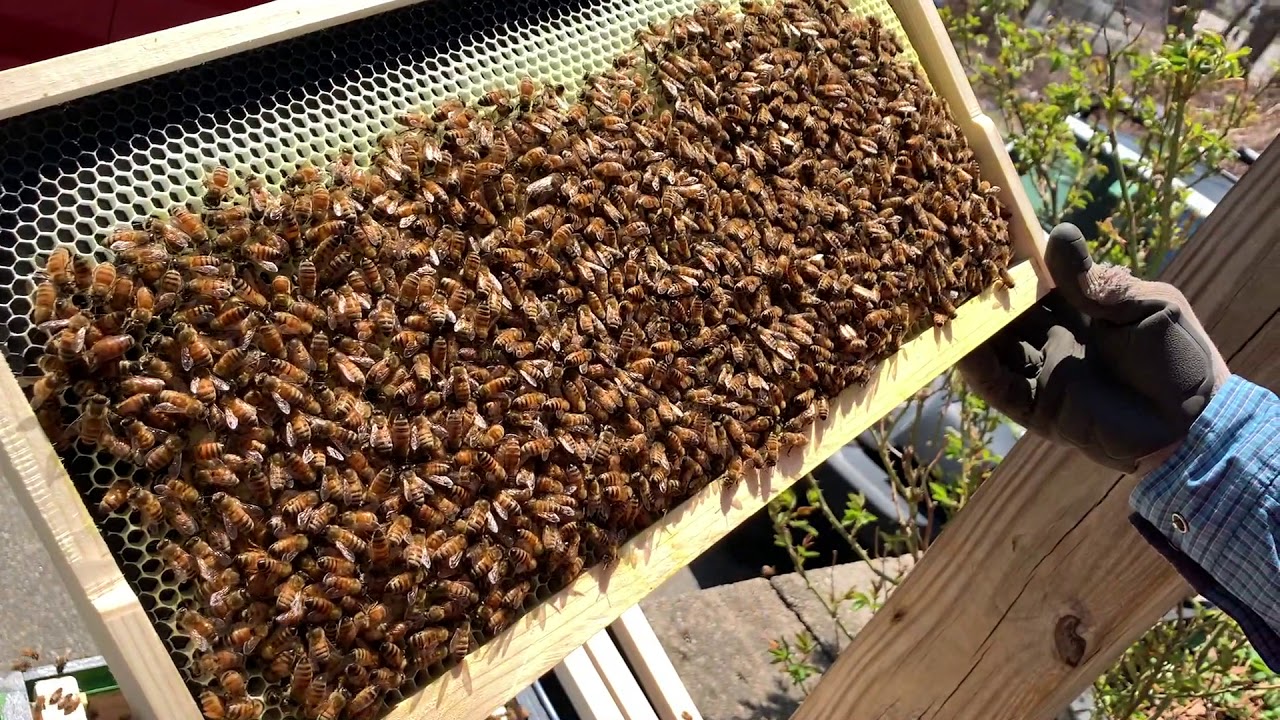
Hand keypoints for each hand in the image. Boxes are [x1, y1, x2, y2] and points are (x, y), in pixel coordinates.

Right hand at [959, 223, 1228, 471]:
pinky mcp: (1035, 407)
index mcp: (1082, 307)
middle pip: (1008, 311)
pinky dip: (975, 366)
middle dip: (981, 291)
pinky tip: (957, 344)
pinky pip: (997, 384)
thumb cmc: (1178, 357)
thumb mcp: (1143, 307)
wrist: (1191, 423)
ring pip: (994, 345)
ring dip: (971, 326)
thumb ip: (1095, 281)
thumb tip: (1057, 232)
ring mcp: (1043, 372)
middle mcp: (1055, 336)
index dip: (1014, 260)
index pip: (1037, 278)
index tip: (985, 234)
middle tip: (950, 265)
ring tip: (939, 301)